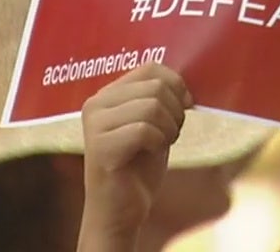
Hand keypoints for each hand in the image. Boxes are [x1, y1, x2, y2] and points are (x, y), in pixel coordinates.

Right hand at [79, 64, 192, 248]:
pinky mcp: (100, 146)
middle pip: (155, 86)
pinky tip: (151, 154)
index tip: (184, 107)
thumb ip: (159, 99)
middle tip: (170, 134)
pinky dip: (159, 142)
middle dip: (175, 111)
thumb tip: (184, 81)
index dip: (176, 85)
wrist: (120, 212)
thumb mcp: (152, 125)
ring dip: (168, 128)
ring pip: (152, 106)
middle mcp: (95, 104)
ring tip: (161, 144)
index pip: (150, 68)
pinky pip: (145, 130)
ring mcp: (94, 124)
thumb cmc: (138, 169)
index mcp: (106, 94)